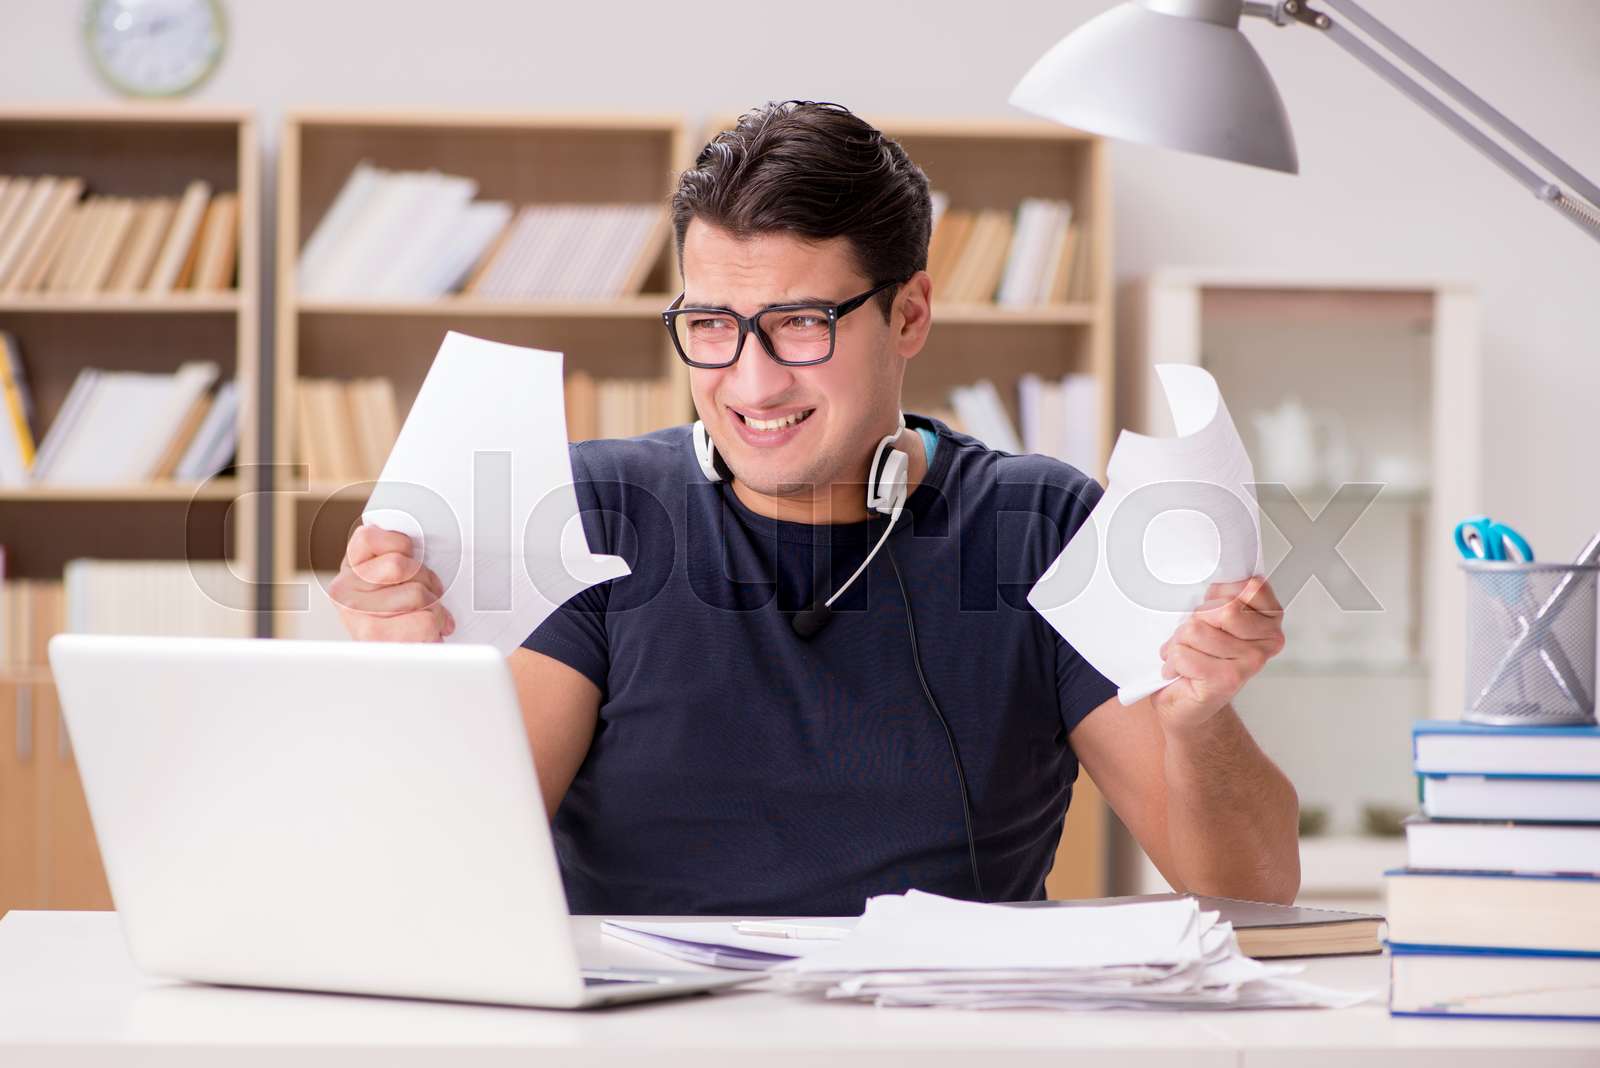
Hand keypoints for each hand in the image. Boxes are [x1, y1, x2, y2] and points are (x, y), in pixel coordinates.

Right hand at [329, 525, 454, 641]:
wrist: (393, 662)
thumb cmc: (400, 617)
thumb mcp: (391, 578)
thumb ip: (395, 557)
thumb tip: (417, 545)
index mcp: (348, 569)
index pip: (369, 536)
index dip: (400, 546)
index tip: (407, 560)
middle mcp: (343, 590)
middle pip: (400, 565)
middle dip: (426, 581)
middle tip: (428, 597)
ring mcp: (355, 615)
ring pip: (416, 593)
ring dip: (434, 606)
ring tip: (428, 616)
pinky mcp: (375, 638)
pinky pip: (424, 620)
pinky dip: (437, 624)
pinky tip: (430, 631)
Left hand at [1151, 577, 1283, 733]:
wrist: (1188, 704)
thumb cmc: (1199, 656)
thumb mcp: (1211, 615)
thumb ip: (1220, 593)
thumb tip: (1209, 568)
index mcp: (1271, 617)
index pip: (1248, 585)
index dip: (1217, 594)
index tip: (1211, 612)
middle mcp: (1270, 640)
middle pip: (1222, 607)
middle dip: (1195, 620)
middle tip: (1193, 639)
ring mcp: (1251, 661)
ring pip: (1196, 629)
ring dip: (1180, 643)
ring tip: (1187, 656)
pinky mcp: (1228, 680)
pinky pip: (1183, 653)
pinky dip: (1172, 662)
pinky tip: (1182, 672)